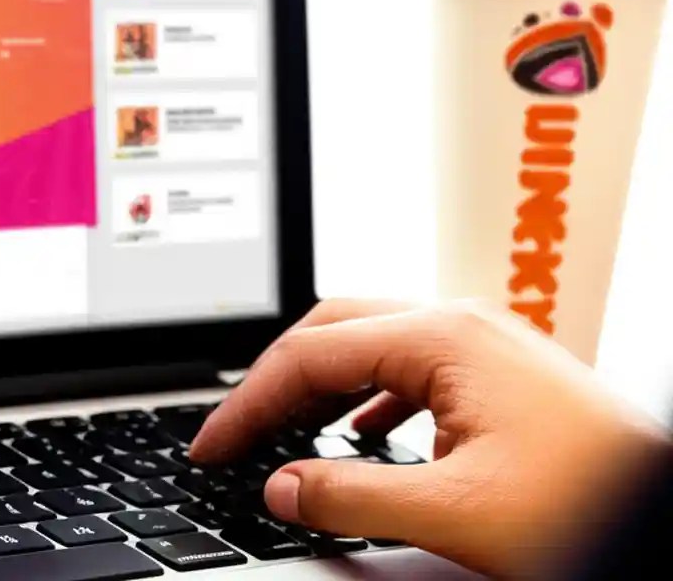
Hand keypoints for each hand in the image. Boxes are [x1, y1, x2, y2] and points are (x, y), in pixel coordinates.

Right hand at [190, 299, 670, 578]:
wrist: (670, 514)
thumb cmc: (591, 501)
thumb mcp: (455, 512)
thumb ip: (351, 497)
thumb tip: (282, 489)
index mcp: (443, 338)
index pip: (311, 354)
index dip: (249, 404)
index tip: (214, 446)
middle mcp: (461, 326)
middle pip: (334, 330)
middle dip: (276, 381)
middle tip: (237, 434)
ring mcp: (483, 345)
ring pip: (371, 345)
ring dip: (320, 386)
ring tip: (283, 431)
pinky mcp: (499, 375)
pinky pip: (409, 368)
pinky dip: (366, 397)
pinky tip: (359, 432)